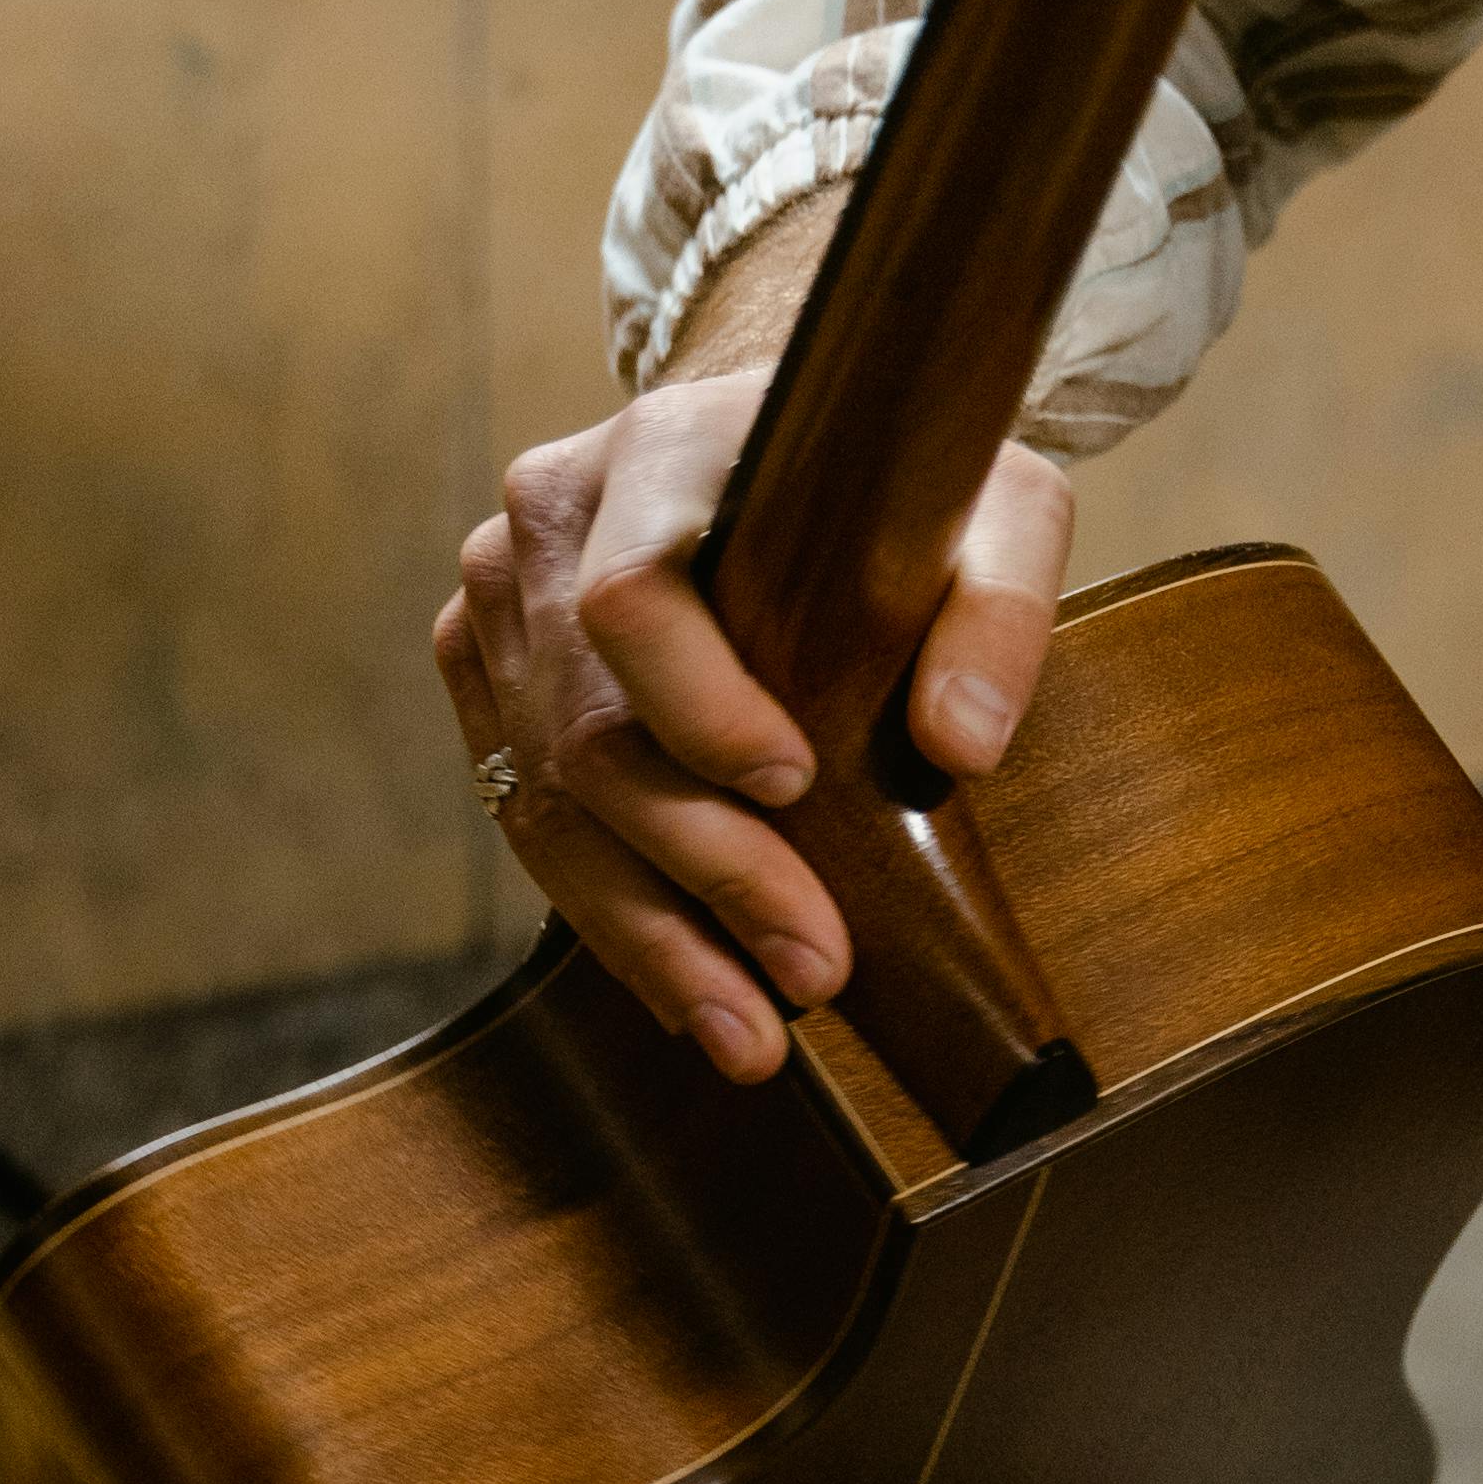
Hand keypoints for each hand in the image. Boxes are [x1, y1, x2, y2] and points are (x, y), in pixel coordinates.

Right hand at [432, 212, 1072, 1081]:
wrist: (776, 447)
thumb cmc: (891, 483)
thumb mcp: (993, 508)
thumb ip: (997, 609)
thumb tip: (961, 746)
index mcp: (657, 452)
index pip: (629, 598)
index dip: (697, 708)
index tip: (794, 787)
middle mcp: (547, 517)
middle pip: (592, 728)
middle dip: (707, 871)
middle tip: (812, 972)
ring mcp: (498, 601)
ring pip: (548, 800)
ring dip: (654, 935)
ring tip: (751, 1035)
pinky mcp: (485, 674)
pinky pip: (531, 819)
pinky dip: (614, 917)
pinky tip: (689, 993)